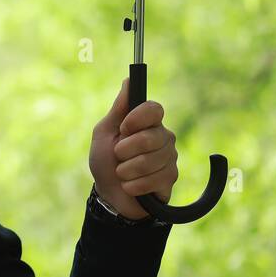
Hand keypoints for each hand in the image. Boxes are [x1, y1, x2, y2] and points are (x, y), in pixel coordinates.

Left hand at [88, 77, 177, 219]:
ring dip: (127, 171)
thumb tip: (129, 80)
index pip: (154, 109)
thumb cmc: (105, 161)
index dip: (137, 119)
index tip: (123, 128)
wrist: (109, 195)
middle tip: (118, 156)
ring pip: (150, 161)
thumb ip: (118, 109)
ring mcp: (170, 157)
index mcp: (147, 122)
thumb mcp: (104, 133)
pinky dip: (134, 185)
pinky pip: (154, 179)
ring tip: (123, 173)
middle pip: (151, 137)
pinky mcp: (171, 178)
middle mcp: (163, 136)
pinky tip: (131, 186)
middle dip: (125, 151)